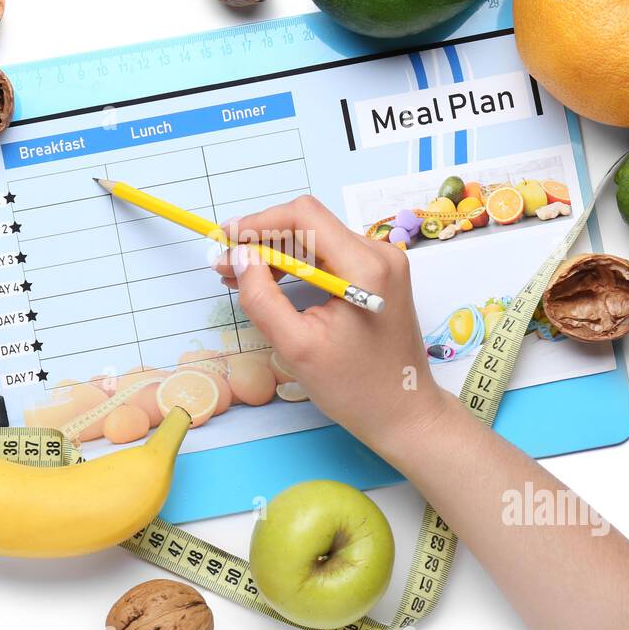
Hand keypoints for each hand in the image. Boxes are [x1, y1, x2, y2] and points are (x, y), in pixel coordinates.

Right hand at [213, 195, 452, 460]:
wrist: (404, 412)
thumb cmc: (355, 388)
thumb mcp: (297, 347)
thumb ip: (262, 298)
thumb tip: (240, 257)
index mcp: (365, 266)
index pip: (305, 217)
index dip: (259, 222)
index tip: (226, 238)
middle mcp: (379, 254)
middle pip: (310, 225)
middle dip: (262, 240)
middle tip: (224, 264)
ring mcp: (382, 263)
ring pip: (317, 240)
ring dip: (277, 253)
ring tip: (239, 275)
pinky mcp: (378, 276)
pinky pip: (330, 256)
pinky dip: (297, 265)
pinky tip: (270, 281)